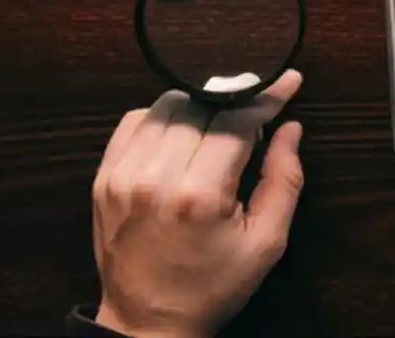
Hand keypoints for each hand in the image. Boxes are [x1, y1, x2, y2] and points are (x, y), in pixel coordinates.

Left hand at [91, 71, 304, 337]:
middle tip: (254, 112)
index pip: (236, 121)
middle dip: (234, 103)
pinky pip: (134, 122)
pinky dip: (161, 117)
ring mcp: (122, 175)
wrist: (148, 323)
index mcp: (199, 195)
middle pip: (201, 106)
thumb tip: (291, 127)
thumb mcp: (266, 244)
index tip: (287, 81)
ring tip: (217, 125)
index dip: (265, 98)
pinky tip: (181, 133)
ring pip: (165, 107)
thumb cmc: (213, 286)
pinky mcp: (103, 178)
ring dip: (198, 107)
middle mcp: (155, 177)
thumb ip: (284, 180)